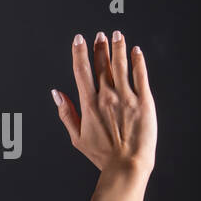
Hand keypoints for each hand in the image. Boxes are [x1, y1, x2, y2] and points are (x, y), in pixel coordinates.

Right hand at [52, 31, 155, 172]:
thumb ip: (66, 113)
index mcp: (89, 104)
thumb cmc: (102, 155)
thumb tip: (56, 93)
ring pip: (121, 65)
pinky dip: (137, 61)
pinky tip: (136, 51)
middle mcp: (106, 97)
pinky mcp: (144, 102)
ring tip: (117, 35)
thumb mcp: (77, 137)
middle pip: (101, 64)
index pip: (81, 71)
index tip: (79, 39)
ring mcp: (126, 98)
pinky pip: (140, 76)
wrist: (127, 166)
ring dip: (118, 47)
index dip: (79, 52)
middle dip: (100, 46)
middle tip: (100, 34)